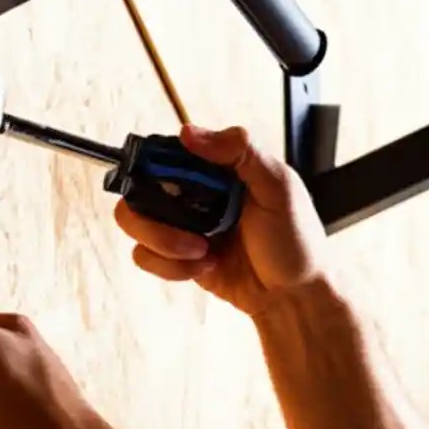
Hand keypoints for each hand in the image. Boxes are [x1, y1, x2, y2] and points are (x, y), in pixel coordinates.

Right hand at [114, 123, 326, 317]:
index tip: (171, 183)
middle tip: (191, 234)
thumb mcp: (279, 186)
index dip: (155, 164)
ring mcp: (181, 224)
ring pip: (133, 221)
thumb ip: (241, 151)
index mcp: (215, 167)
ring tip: (201, 252)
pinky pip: (144, 256)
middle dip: (154, 216)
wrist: (294, 296)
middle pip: (137, 187)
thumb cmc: (295, 238)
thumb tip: (188, 132)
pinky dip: (169, 266)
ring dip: (162, 242)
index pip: (166, 151)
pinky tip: (204, 266)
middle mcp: (192, 192)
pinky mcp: (175, 256)